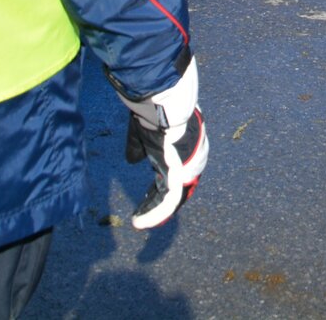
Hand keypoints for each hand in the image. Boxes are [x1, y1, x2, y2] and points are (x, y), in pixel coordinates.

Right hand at [118, 57, 207, 228]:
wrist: (164, 103)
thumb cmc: (154, 113)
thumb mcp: (144, 132)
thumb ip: (139, 147)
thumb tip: (133, 161)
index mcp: (186, 148)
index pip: (176, 173)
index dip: (160, 187)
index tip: (146, 198)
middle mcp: (192, 160)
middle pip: (176, 189)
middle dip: (157, 203)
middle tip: (142, 215)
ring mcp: (188, 168)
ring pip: (173, 197)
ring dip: (154, 212)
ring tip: (138, 222)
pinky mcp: (179, 174)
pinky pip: (168, 200)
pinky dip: (153, 213)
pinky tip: (139, 222)